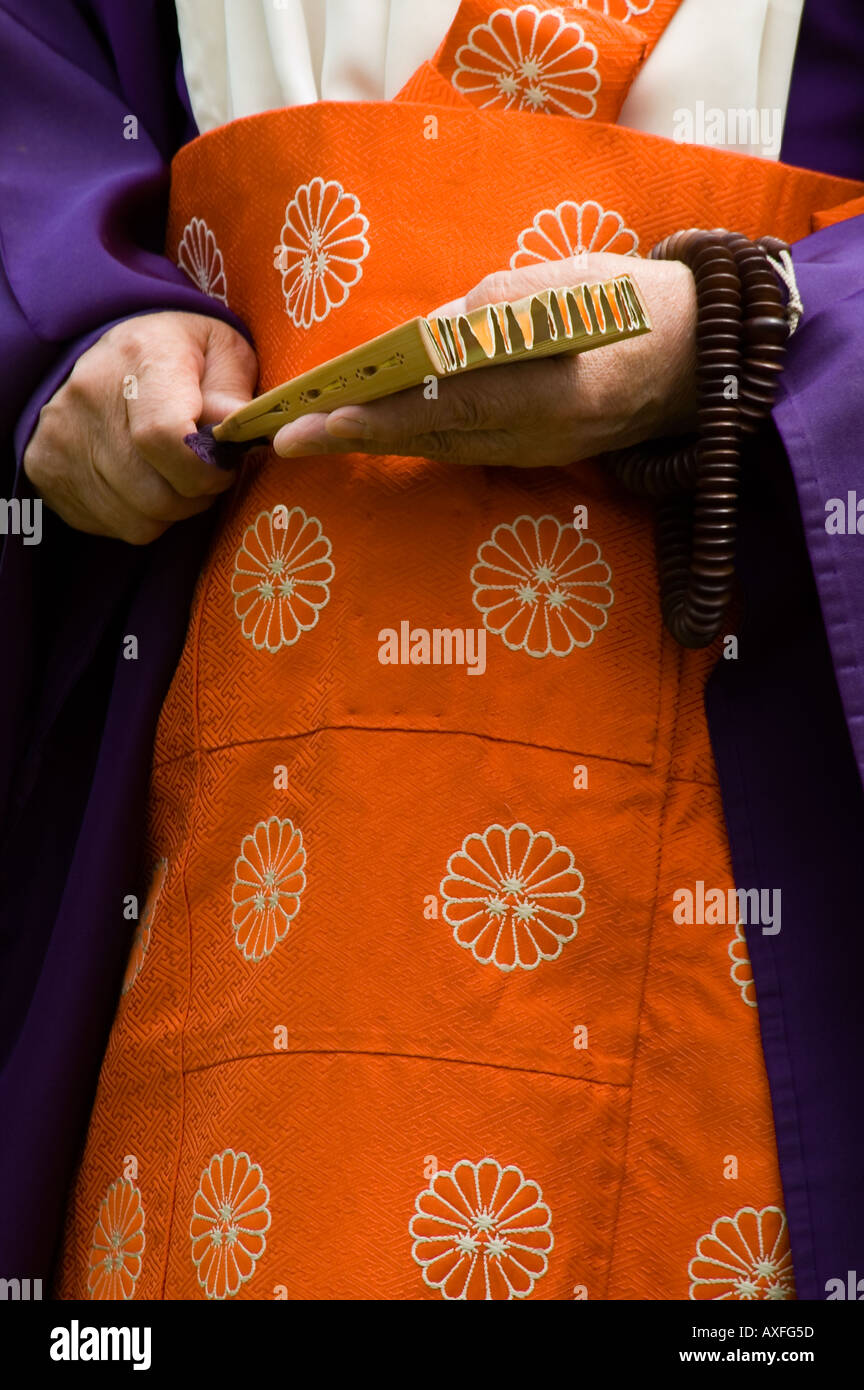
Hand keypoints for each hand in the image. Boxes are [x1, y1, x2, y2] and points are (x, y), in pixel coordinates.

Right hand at [24, 311, 257, 542]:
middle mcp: (89, 395)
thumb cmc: (181, 355)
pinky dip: (135, 515)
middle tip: (205, 475)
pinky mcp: (45, 469)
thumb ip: (236, 397)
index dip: (205, 470)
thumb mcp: (222, 354)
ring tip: (173, 477)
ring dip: (168, 511)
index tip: (223, 467)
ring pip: (136, 521)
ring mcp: (60, 436)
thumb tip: (247, 437)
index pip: (164, 437)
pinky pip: (108, 525)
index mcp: (143, 357)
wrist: (111, 349)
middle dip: (195, 497)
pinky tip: (140, 480)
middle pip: (155, 494)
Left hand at [272, 252, 696, 466]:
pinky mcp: (541, 455)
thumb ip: (499, 310)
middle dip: (358, 437)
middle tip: (288, 439)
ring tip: (317, 432)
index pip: (447, 406)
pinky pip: (467, 451)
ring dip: (379, 442)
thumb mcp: (574, 282)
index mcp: (557, 390)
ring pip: (444, 450)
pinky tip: (380, 429)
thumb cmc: (637, 303)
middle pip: (433, 438)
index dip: (378, 416)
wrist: (699, 360)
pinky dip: (419, 439)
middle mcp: (544, 436)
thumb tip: (430, 338)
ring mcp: (543, 453)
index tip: (320, 421)